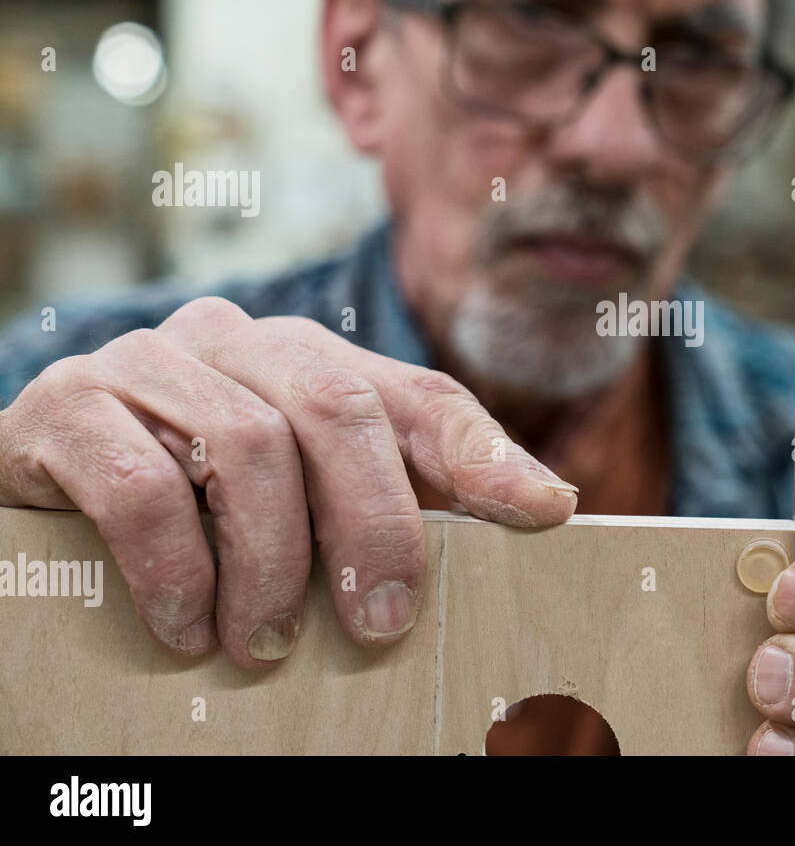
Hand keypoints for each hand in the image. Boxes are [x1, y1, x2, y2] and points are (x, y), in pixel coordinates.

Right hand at [0, 297, 576, 667]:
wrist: (46, 478)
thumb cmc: (202, 499)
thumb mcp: (314, 493)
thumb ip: (417, 489)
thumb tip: (553, 503)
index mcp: (312, 357)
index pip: (420, 394)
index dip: (486, 453)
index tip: (542, 516)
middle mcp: (239, 340)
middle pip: (339, 409)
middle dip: (374, 525)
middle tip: (378, 624)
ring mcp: (150, 361)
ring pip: (247, 443)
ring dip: (268, 563)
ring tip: (265, 644)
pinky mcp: (67, 405)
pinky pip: (139, 480)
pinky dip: (175, 567)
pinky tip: (186, 625)